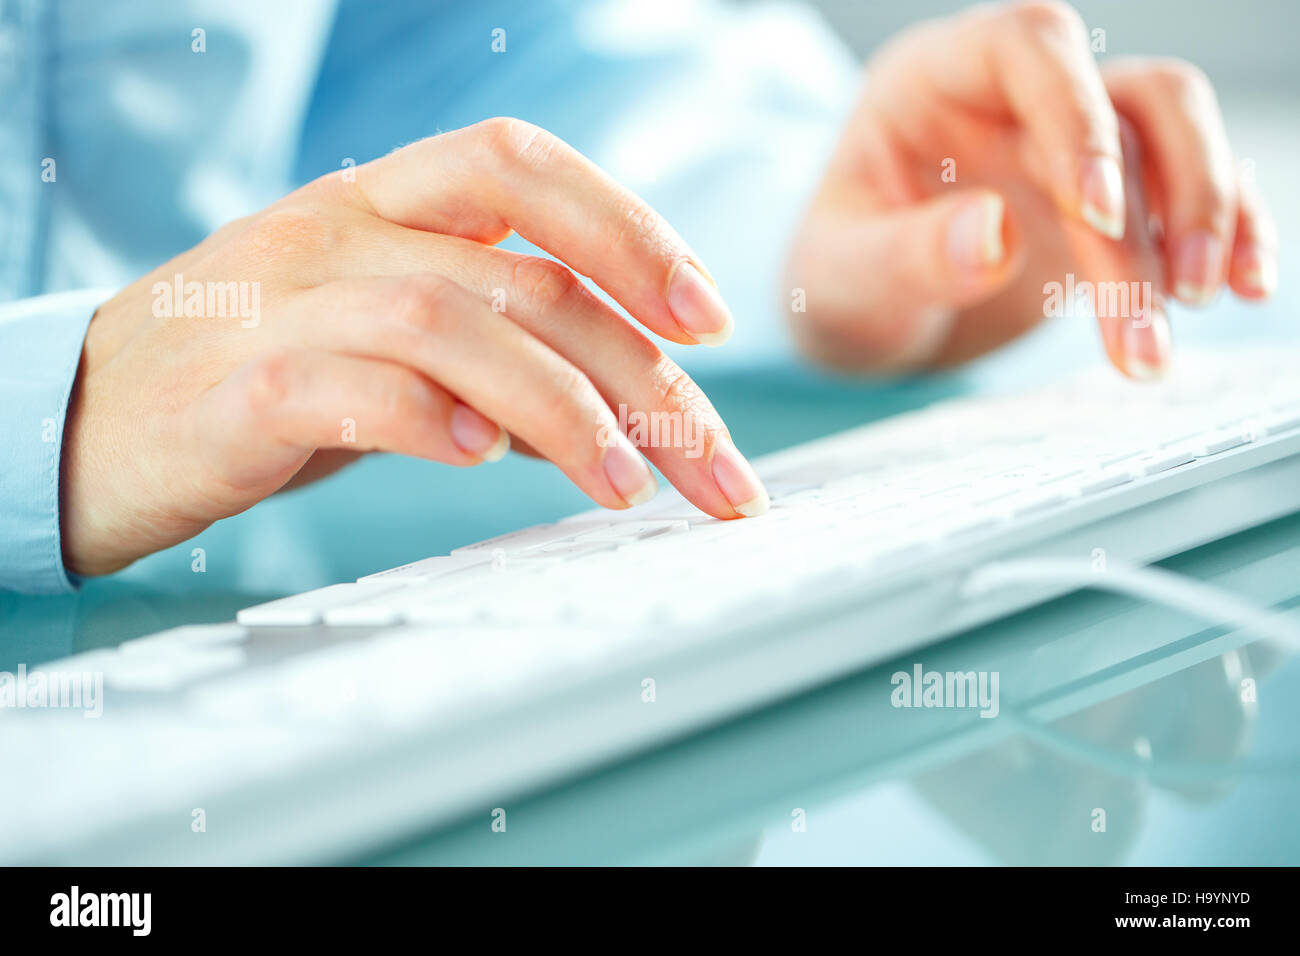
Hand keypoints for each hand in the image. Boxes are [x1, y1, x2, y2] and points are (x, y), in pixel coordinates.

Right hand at [62, 118, 768, 576]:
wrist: (85, 416)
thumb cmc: (260, 370)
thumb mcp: (384, 329)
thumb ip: (493, 337)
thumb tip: (623, 394)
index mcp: (383, 201)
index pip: (523, 168)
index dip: (629, 231)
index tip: (710, 320)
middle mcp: (340, 232)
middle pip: (525, 276)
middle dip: (642, 376)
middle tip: (713, 466)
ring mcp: (283, 302)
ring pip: (450, 320)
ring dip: (559, 408)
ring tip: (622, 487)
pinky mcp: (233, 387)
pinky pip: (344, 384)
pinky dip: (426, 419)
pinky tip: (479, 460)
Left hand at [785, 0, 1276, 377]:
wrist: (862, 320)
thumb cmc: (836, 285)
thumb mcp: (843, 279)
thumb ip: (907, 255)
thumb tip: (996, 236)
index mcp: (932, 80)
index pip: (1028, 45)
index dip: (1077, 117)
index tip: (1099, 216)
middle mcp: (1011, 97)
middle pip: (1125, 101)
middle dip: (1160, 206)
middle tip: (1164, 307)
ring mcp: (1068, 141)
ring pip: (1175, 133)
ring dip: (1201, 219)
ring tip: (1190, 310)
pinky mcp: (1110, 196)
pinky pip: (1188, 187)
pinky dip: (1224, 231)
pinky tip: (1241, 287)